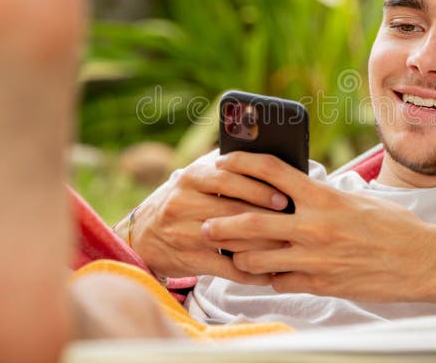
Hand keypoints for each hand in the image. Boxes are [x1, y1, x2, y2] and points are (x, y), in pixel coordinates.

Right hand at [130, 152, 292, 283]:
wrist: (142, 236)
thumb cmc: (182, 201)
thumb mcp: (194, 179)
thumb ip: (224, 170)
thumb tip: (270, 162)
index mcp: (191, 177)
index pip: (227, 177)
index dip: (258, 187)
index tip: (284, 196)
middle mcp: (183, 202)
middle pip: (232, 209)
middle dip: (266, 217)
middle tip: (293, 222)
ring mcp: (183, 232)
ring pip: (231, 239)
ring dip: (262, 245)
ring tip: (288, 246)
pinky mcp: (188, 258)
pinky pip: (224, 267)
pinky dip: (249, 272)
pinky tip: (268, 273)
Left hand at [201, 152, 434, 301]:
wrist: (422, 261)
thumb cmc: (393, 226)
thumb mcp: (357, 199)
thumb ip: (323, 197)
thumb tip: (298, 190)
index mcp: (323, 197)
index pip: (271, 172)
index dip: (241, 164)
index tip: (221, 163)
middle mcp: (314, 225)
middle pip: (251, 221)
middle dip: (222, 223)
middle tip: (205, 223)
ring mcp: (315, 257)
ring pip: (257, 258)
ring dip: (240, 256)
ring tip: (233, 253)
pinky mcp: (321, 283)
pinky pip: (280, 281)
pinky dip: (269, 277)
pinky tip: (267, 274)